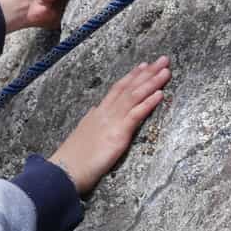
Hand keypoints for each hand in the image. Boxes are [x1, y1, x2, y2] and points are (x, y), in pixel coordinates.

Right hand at [49, 55, 170, 194]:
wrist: (64, 171)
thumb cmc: (72, 159)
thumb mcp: (81, 134)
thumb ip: (90, 121)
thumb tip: (93, 110)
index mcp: (97, 113)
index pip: (116, 89)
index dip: (131, 76)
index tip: (143, 65)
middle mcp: (105, 113)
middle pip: (128, 88)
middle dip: (147, 73)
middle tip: (162, 59)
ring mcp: (112, 122)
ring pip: (134, 96)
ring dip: (152, 82)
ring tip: (166, 70)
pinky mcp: (118, 134)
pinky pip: (136, 114)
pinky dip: (148, 102)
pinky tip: (160, 93)